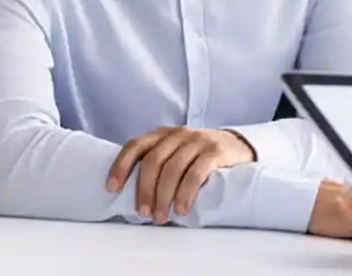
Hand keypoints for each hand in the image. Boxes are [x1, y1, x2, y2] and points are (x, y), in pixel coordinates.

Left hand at [106, 126, 254, 222]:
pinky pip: (195, 173)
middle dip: (144, 189)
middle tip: (144, 213)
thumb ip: (159, 163)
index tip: (111, 188)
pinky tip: (181, 208)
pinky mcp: (215, 152)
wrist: (239, 146)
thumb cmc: (201, 156)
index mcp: (163, 134)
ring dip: (163, 196)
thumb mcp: (177, 152)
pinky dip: (185, 193)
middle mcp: (178, 134)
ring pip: (173, 169)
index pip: (136, 145)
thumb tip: (133, 195)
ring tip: (161, 216)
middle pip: (153, 161)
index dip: (121, 166)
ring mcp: (197, 141)